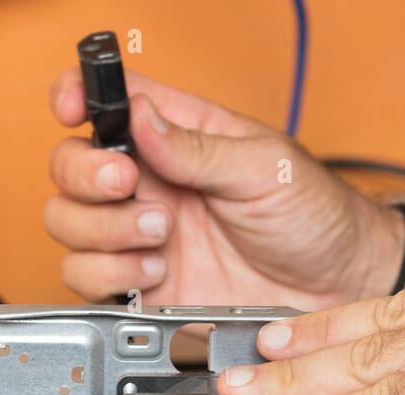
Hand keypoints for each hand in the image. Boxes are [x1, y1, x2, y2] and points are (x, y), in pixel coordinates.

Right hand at [46, 71, 402, 306]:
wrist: (335, 287)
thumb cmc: (313, 216)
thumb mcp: (263, 167)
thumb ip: (196, 148)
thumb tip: (141, 119)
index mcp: (175, 137)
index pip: (107, 100)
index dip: (75, 96)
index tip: (71, 109)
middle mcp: (150, 183)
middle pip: (69, 166)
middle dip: (88, 176)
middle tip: (132, 187)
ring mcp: (141, 236)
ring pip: (68, 225)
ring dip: (103, 231)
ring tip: (160, 237)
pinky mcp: (144, 287)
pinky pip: (89, 280)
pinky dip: (111, 277)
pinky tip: (157, 273)